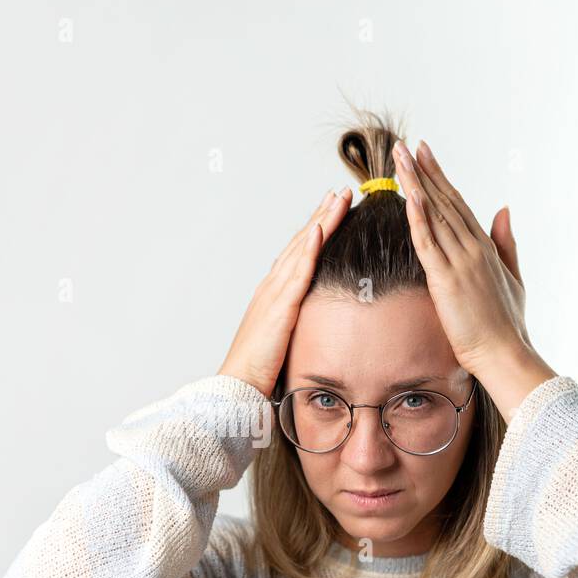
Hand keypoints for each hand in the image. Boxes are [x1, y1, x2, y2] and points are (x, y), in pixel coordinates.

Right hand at [218, 187, 352, 397]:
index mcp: (272, 295)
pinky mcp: (280, 307)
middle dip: (321, 215)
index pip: (298, 255)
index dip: (315, 230)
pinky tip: (320, 230)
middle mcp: (271, 287)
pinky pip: (298, 273)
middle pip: (301, 243)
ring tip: (338, 199)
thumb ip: (295, 325)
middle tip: (340, 192)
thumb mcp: (282, 341)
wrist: (238, 385)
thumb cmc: (258, 370)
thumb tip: (314, 322)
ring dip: (321, 221)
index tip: (331, 210)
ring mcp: (274, 294)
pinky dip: (309, 249)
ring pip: (302, 249)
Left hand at [392, 138, 533, 375]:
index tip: (424, 154)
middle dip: (423, 171)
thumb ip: (507, 241)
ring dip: (415, 184)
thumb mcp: (512, 277)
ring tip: (399, 159)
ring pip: (435, 214)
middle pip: (444, 201)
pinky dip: (419, 218)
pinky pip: (429, 242)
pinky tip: (409, 196)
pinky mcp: (447, 279)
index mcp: (485, 247)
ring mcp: (461, 261)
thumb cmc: (507, 324)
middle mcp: (474, 247)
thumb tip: (504, 209)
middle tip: (406, 145)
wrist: (506, 353)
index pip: (458, 204)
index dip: (439, 177)